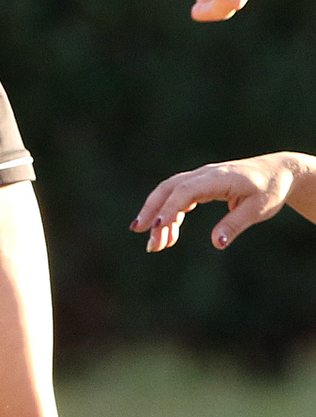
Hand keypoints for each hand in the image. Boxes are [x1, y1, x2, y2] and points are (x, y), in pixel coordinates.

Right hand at [131, 153, 301, 251]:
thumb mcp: (257, 210)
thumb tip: (216, 244)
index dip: (169, 208)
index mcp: (217, 178)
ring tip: (154, 244)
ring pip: (170, 192)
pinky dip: (170, 213)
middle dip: (152, 209)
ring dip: (158, 214)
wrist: (277, 171)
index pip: (185, 191)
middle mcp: (203, 175)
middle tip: (138, 232)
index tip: (157, 228)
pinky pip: (179, 197)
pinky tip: (168, 234)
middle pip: (168, 188)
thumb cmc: (269, 190)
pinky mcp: (201, 185)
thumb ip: (234, 225)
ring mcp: (200, 178)